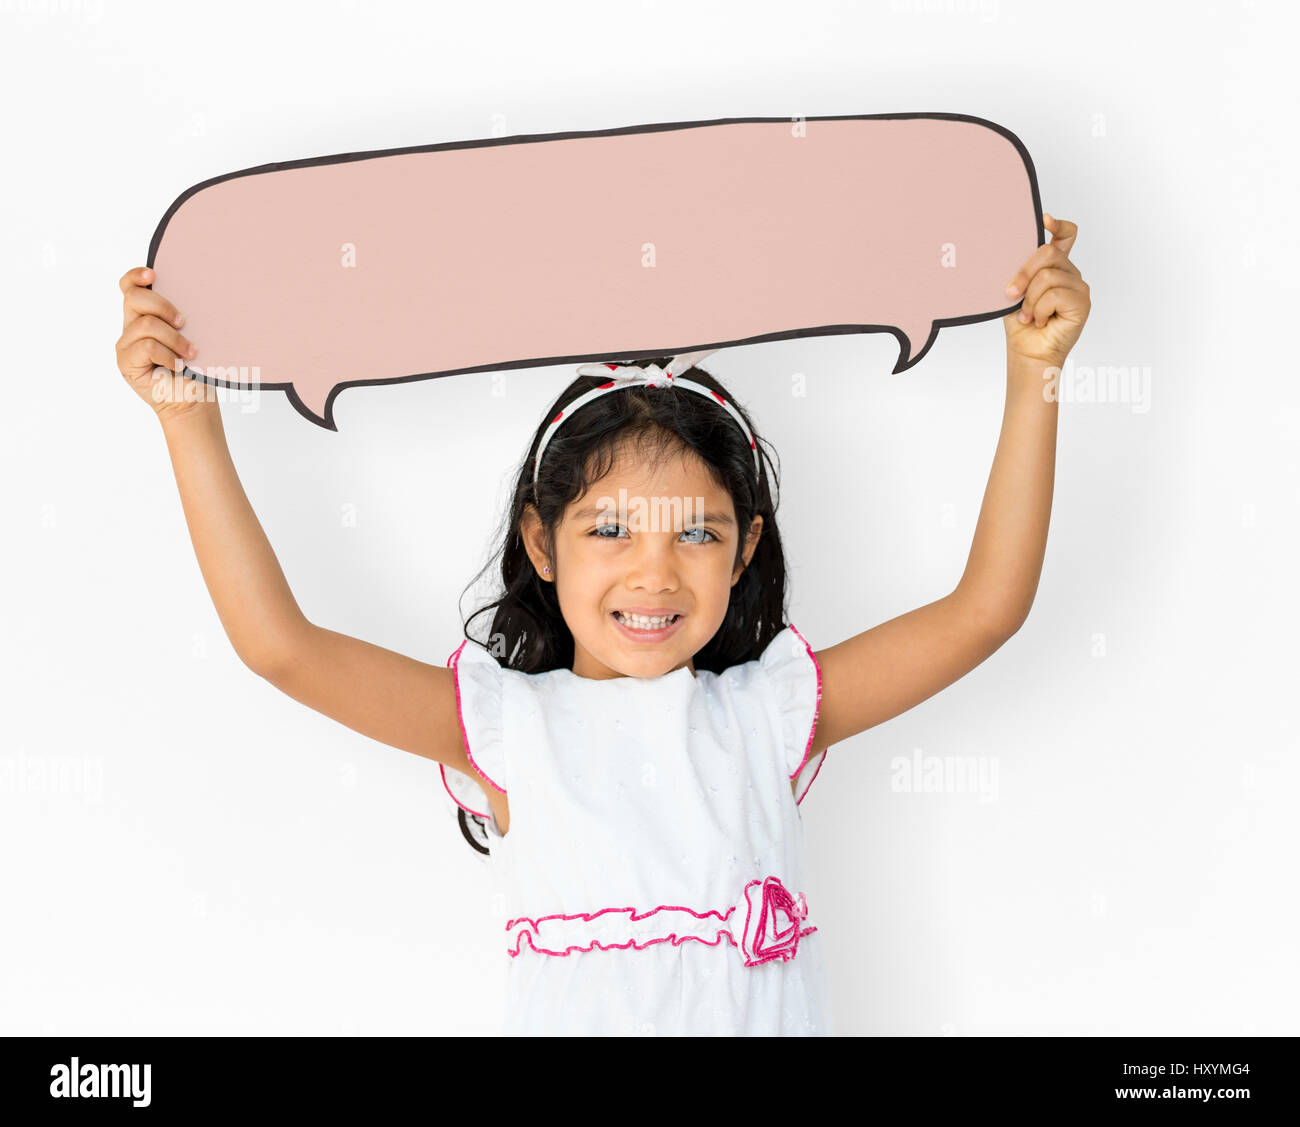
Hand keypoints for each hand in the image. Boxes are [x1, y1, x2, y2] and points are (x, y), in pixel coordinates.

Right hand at [116, 266, 213, 422]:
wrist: (194, 400)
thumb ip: (183, 317)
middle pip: (134, 298)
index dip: (136, 276)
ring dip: (174, 338)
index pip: (129, 287)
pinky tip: (178, 365)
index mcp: (144, 315)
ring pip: (146, 324)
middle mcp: (131, 327)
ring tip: (191, 353)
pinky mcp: (126, 362)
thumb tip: (200, 292)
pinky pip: (147, 346)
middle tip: (184, 323)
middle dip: (163, 306)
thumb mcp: (192, 336)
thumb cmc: (196, 368)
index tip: (153, 274)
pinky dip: (168, 354)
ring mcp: (126, 345)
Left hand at [1003, 213, 1090, 367]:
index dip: (1058, 225)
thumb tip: (1005, 249)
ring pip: (1048, 277)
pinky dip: (1039, 310)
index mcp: (1054, 266)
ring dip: (1029, 300)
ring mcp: (1078, 287)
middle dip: (1023, 274)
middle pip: (1048, 253)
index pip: (1066, 235)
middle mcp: (1069, 273)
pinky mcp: (1082, 302)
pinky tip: (1040, 320)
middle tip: (1011, 294)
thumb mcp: (1014, 290)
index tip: (1044, 220)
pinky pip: (1055, 294)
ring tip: (1028, 315)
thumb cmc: (1020, 322)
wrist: (1027, 351)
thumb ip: (1018, 269)